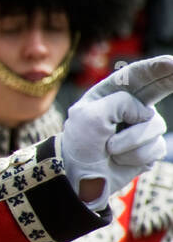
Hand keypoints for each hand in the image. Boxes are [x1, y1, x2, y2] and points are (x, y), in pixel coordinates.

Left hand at [62, 67, 167, 207]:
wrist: (78, 179)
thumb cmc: (80, 145)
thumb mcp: (90, 116)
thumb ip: (119, 102)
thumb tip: (144, 112)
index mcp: (107, 95)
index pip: (134, 76)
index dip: (155, 67)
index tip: (172, 62)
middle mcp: (127, 108)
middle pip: (158, 88)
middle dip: (171, 78)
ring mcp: (140, 128)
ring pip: (154, 125)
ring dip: (130, 141)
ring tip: (109, 149)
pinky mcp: (149, 149)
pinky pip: (155, 148)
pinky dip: (136, 156)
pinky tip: (120, 160)